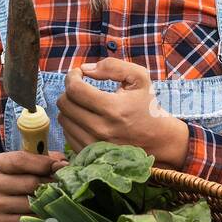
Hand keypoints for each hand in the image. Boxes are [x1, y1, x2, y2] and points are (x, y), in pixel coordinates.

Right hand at [0, 150, 67, 221]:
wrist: (5, 202)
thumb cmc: (23, 177)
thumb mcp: (30, 163)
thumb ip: (46, 159)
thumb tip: (63, 165)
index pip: (21, 161)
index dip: (44, 163)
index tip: (61, 166)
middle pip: (30, 183)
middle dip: (50, 185)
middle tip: (63, 186)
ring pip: (31, 203)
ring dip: (48, 202)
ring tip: (57, 199)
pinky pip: (29, 220)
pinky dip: (42, 217)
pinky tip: (47, 213)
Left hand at [56, 57, 189, 167]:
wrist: (158, 140)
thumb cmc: (147, 107)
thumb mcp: (139, 78)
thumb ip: (113, 66)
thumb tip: (86, 69)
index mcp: (113, 108)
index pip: (75, 89)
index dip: (72, 76)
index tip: (78, 73)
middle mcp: (101, 129)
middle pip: (64, 104)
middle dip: (69, 90)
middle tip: (80, 87)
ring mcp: (94, 144)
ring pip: (63, 119)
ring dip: (70, 107)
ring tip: (84, 103)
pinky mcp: (90, 154)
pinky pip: (67, 134)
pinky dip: (72, 122)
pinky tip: (85, 118)